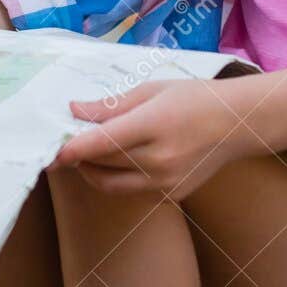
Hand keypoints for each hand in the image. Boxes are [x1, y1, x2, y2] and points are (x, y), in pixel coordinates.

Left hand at [49, 77, 251, 199]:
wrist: (239, 125)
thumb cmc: (195, 98)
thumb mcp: (153, 90)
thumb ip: (111, 105)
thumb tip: (74, 110)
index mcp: (153, 125)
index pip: (100, 143)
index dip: (70, 150)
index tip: (48, 151)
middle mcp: (159, 158)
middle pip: (102, 162)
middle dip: (78, 156)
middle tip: (64, 143)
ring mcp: (166, 181)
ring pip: (111, 184)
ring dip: (91, 171)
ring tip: (85, 155)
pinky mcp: (171, 195)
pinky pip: (132, 189)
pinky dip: (117, 177)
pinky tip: (118, 160)